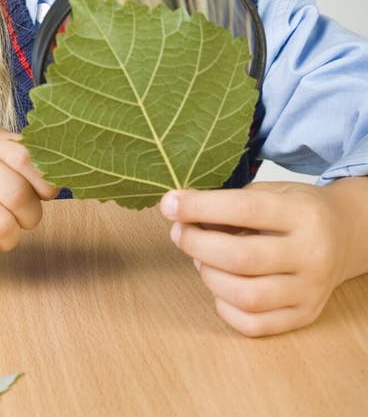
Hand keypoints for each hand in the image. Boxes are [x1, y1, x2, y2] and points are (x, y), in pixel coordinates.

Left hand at [160, 181, 348, 336]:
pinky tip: (219, 288)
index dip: (200, 207)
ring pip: (246, 296)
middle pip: (241, 258)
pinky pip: (255, 325)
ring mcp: (310, 290)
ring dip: (209, 276)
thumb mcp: (272, 192)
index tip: (169, 204)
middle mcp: (311, 254)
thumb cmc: (297, 210)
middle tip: (178, 232)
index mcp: (303, 214)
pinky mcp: (304, 316)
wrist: (346, 236)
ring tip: (200, 259)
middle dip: (197, 245)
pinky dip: (225, 308)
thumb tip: (180, 214)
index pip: (244, 209)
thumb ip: (230, 204)